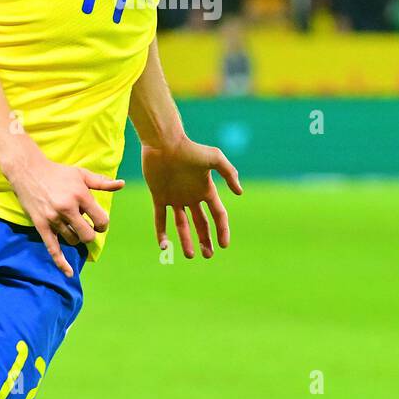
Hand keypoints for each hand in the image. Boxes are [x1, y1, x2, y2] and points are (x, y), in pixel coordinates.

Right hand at [4, 153, 122, 276]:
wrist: (28, 171)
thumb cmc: (58, 172)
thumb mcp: (82, 174)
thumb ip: (102, 183)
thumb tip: (122, 184)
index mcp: (80, 195)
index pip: (100, 220)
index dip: (103, 225)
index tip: (99, 223)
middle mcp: (67, 208)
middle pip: (87, 235)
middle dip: (90, 234)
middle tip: (87, 228)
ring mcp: (53, 219)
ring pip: (72, 240)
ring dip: (75, 237)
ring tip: (72, 227)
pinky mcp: (41, 226)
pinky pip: (52, 249)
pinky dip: (61, 263)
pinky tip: (68, 273)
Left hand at [143, 137, 242, 258]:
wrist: (164, 143)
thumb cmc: (190, 149)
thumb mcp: (215, 158)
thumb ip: (229, 173)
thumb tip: (240, 193)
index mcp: (206, 190)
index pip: (218, 214)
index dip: (222, 230)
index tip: (224, 245)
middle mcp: (191, 196)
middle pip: (201, 223)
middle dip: (206, 240)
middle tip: (208, 255)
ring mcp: (175, 198)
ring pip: (182, 225)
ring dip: (186, 241)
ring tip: (191, 256)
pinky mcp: (159, 197)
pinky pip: (160, 219)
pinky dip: (162, 233)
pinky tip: (164, 246)